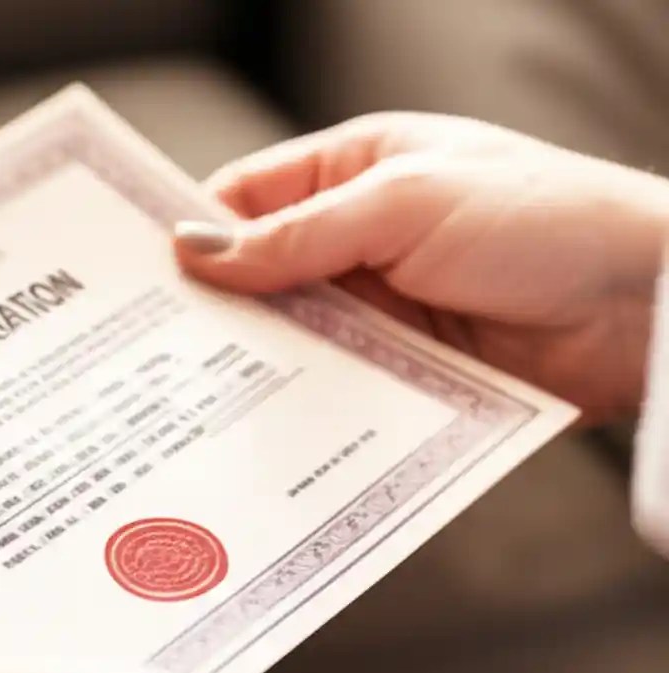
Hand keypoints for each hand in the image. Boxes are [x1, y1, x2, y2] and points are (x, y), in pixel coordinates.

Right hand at [174, 112, 668, 421]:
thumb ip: (296, 236)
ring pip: (294, 331)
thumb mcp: (404, 205)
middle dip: (215, 303)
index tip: (139, 271)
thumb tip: (198, 250)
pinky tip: (265, 419)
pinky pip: (335, 378)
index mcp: (356, 169)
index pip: (249, 194)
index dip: (193, 226)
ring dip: (258, 357)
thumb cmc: (542, 217)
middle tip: (152, 345)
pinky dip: (303, 397)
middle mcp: (360, 235)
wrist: (648, 304)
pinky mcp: (406, 364)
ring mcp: (383, 303)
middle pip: (262, 270)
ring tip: (193, 390)